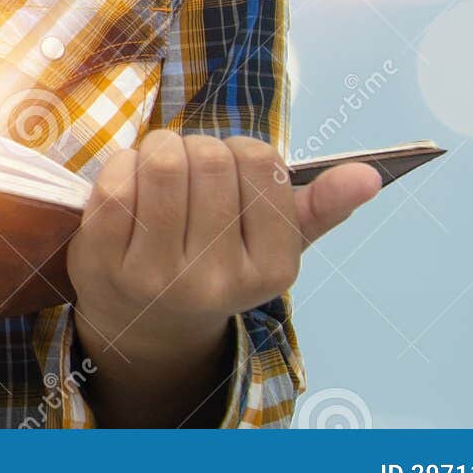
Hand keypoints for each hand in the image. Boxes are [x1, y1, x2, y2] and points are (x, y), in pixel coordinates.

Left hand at [67, 132, 379, 390]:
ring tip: (161, 168)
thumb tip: (369, 174)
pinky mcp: (104, 261)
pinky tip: (129, 188)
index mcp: (270, 272)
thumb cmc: (216, 262)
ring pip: (164, 161)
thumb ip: (320, 205)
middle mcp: (216, 281)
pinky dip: (122, 165)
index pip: (263, 164)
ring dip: (160, 147)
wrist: (145, 325)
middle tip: (192, 168)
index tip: (233, 174)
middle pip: (211, 158)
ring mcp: (156, 275)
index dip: (243, 151)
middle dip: (199, 147)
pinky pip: (118, 178)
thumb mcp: (272, 243)